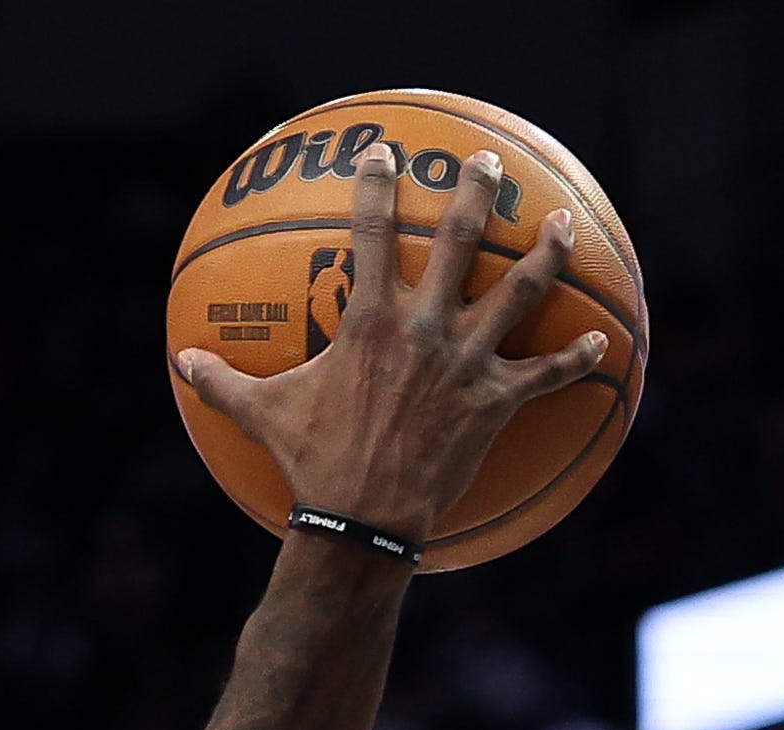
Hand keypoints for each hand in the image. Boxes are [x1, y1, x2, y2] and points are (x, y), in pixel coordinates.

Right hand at [176, 146, 608, 546]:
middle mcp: (424, 328)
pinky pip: (544, 376)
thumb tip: (183, 363)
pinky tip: (600, 344)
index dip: (378, 185)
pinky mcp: (493, 405)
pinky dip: (574, 361)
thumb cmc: (310, 466)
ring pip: (519, 293)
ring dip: (547, 256)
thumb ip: (225, 383)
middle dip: (476, 195)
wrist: (359, 522)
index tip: (385, 153)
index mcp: (369, 320)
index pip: (373, 231)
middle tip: (488, 167)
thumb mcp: (263, 416)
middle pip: (461, 241)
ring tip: (562, 226)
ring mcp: (465, 364)